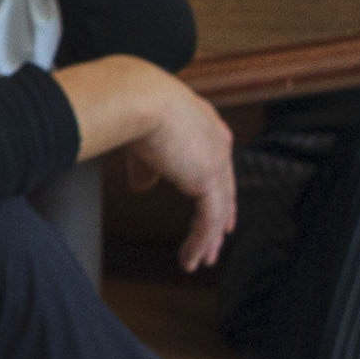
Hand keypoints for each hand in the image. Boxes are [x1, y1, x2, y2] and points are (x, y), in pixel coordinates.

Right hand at [56, 55, 235, 270]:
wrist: (139, 98)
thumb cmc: (134, 104)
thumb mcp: (141, 136)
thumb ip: (146, 166)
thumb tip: (143, 186)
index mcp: (206, 126)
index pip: (218, 166)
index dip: (218, 192)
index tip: (221, 214)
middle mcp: (218, 142)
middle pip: (225, 191)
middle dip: (220, 220)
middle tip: (217, 243)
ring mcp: (217, 161)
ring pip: (220, 210)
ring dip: (209, 239)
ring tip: (200, 260)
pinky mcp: (209, 181)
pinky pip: (209, 221)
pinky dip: (201, 242)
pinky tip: (192, 257)